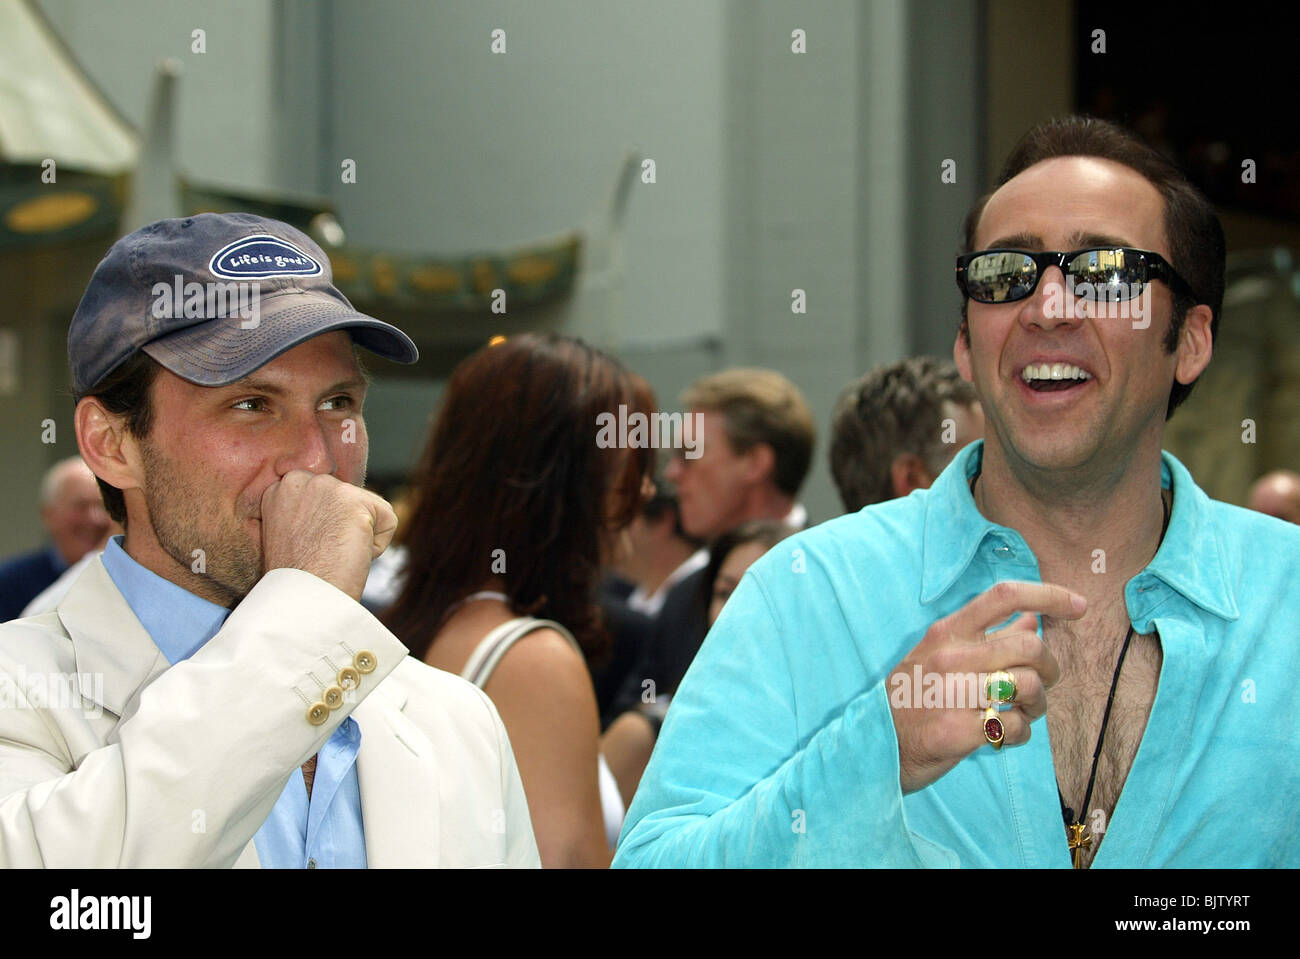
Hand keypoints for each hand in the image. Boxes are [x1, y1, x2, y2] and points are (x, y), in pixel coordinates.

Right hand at [260, 470, 397, 601]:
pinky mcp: (354, 500)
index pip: (328, 496)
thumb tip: (337, 510)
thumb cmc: (298, 580)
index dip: (328, 527)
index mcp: (280, 489)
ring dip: (359, 537)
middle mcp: (299, 480)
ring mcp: (326, 487)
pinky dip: (378, 546)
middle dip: (344, 528)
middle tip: (323, 553)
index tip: (312, 549)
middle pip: (350, 499)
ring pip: (370, 509)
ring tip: (333, 556)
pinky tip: (349, 556)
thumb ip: (309, 513)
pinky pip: (388, 520)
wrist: (302, 602)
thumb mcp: (292, 534)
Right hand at [889, 581, 1080, 792]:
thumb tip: (1031, 618)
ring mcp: (952, 694)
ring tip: (1024, 710)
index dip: (1048, 595)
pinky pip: (1016, 726)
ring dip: (1038, 703)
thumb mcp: (939, 655)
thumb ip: (985, 636)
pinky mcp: (957, 732)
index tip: (1079, 606)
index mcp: (946, 632)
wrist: (873, 744)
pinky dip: (1021, 732)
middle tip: (1045, 681)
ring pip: (1028, 686)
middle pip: (1029, 645)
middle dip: (1051, 666)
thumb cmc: (912, 697)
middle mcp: (949, 657)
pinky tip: (1004, 734)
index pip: (1003, 596)